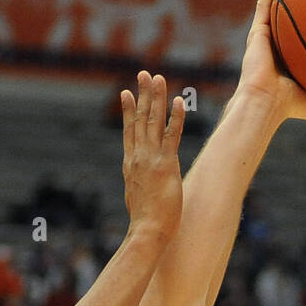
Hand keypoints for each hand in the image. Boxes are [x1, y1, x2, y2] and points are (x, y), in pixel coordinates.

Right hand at [121, 71, 184, 245]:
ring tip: (158, 77)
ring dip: (156, 98)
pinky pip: (171, 135)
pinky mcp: (166, 165)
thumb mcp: (137, 199)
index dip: (128, 111)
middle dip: (142, 95)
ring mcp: (151, 159)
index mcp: (130, 165)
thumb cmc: (144, 223)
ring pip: (153, 122)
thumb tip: (138, 190)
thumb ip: (138, 187)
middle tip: (143, 74)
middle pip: (140, 119)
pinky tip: (179, 101)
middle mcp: (138, 157)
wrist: (147, 231)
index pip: (128, 132)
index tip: (126, 93)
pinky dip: (175, 117)